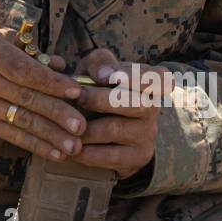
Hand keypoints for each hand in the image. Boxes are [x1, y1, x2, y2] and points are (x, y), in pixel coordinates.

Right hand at [0, 26, 87, 161]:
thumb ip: (30, 52)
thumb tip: (61, 66)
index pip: (24, 69)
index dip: (51, 82)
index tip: (75, 92)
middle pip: (24, 98)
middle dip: (56, 114)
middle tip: (81, 127)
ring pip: (20, 121)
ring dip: (49, 136)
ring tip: (73, 147)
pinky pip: (11, 135)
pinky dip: (35, 145)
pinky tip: (55, 153)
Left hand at [71, 49, 164, 179]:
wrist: (104, 128)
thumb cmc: (99, 89)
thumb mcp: (99, 69)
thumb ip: (101, 63)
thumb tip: (105, 75)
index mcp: (151, 81)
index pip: (156, 78)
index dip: (135, 77)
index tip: (111, 77)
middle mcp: (154, 107)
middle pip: (132, 102)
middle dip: (99, 99)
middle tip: (76, 98)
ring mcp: (148, 134)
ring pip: (115, 129)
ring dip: (85, 128)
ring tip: (64, 125)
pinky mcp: (139, 157)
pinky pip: (110, 156)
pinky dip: (86, 152)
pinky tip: (71, 148)